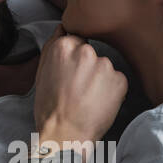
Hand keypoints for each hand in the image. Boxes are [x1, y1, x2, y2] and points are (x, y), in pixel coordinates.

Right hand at [34, 25, 126, 151]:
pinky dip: (112, 91)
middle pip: (91, 54)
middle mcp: (86, 51)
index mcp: (64, 46)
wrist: (65, 135)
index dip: (74, 60)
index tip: (71, 75)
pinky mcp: (120, 79)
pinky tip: (99, 103)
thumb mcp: (42, 72)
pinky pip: (117, 81)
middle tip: (77, 90)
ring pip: (105, 68)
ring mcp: (105, 64)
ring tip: (87, 99)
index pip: (76, 41)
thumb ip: (54, 46)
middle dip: (87, 68)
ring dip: (100, 80)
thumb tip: (64, 27)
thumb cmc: (50, 108)